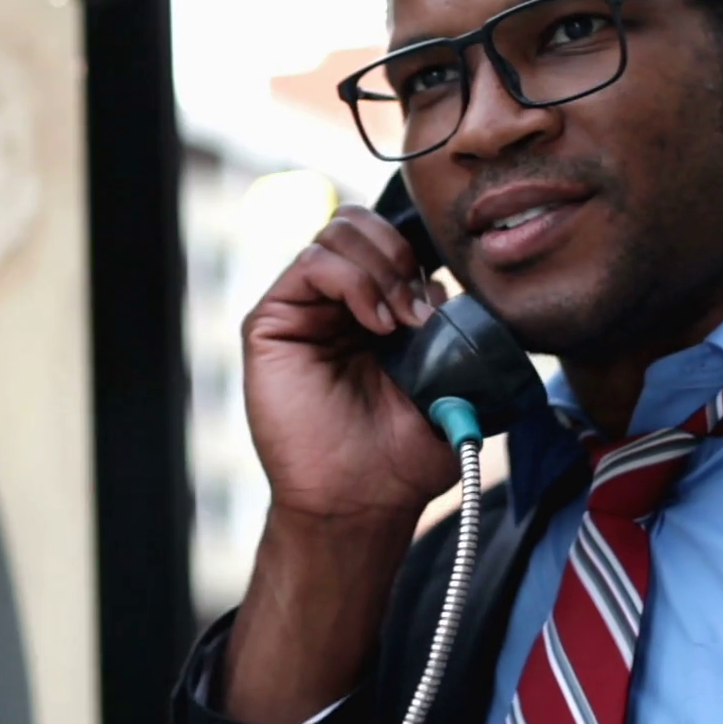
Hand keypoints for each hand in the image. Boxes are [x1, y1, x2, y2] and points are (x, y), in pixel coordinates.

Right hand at [240, 204, 459, 526]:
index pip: (385, 239)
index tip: (440, 300)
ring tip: (399, 323)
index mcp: (372, 309)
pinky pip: (310, 264)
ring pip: (335, 233)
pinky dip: (352, 281)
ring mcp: (300, 309)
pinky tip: (376, 324)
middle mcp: (332, 303)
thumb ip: (450, 330)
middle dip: (398, 252)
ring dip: (380, 269)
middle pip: (357, 223)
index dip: (416, 252)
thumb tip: (442, 284)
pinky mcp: (271, 322)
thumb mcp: (447, 384)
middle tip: (419, 309)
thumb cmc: (401, 455)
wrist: (362, 501)